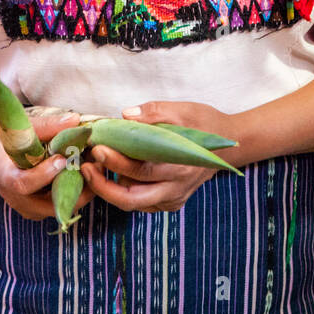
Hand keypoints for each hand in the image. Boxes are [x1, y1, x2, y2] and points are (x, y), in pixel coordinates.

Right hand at [0, 109, 89, 221]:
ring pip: (61, 207)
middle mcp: (17, 199)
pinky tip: (89, 170)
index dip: (44, 174)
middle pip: (49, 204)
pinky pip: (62, 205)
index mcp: (5, 178)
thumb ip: (46, 126)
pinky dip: (77, 190)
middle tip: (95, 163)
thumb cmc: (3, 140)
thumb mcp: (19, 129)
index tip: (61, 159)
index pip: (23, 184)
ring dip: (81, 188)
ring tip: (96, 164)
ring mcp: (29, 208)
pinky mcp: (40, 210)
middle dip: (75, 185)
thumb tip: (75, 120)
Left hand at [81, 101, 236, 213]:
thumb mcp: (183, 110)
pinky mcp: (170, 203)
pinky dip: (123, 190)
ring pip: (133, 203)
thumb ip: (154, 112)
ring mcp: (173, 199)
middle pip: (133, 198)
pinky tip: (112, 174)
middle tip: (86, 168)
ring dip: (110, 189)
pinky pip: (140, 202)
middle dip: (104, 187)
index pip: (143, 171)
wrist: (226, 144)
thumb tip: (125, 115)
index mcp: (182, 166)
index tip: (97, 148)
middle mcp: (177, 189)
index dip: (117, 162)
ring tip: (94, 168)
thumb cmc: (203, 123)